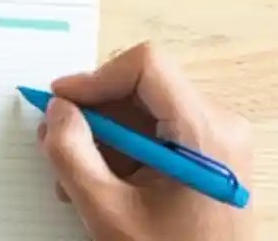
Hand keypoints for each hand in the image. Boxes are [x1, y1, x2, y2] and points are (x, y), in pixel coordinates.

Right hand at [37, 43, 253, 240]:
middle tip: (56, 140)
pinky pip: (156, 131)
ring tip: (76, 176)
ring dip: (103, 135)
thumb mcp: (108, 211)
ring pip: (144, 109)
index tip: (61, 101)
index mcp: (206, 133)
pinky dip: (122, 149)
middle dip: (93, 112)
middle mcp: (220, 126)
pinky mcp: (209, 155)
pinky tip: (102, 182)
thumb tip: (58, 110)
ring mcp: (218, 140)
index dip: (96, 77)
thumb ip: (73, 155)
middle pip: (142, 87)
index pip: (147, 66)